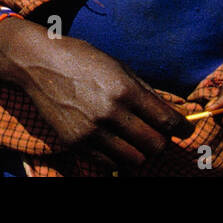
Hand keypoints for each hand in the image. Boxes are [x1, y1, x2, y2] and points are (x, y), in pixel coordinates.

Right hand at [0, 17, 192, 170]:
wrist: (38, 62)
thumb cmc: (82, 58)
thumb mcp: (118, 66)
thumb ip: (145, 92)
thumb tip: (171, 114)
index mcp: (124, 89)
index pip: (167, 121)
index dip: (182, 129)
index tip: (184, 130)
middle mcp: (110, 112)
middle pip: (155, 146)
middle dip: (160, 142)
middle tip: (156, 134)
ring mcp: (91, 130)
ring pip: (134, 160)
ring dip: (139, 152)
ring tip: (133, 140)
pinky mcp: (76, 142)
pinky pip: (109, 164)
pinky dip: (117, 157)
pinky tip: (113, 142)